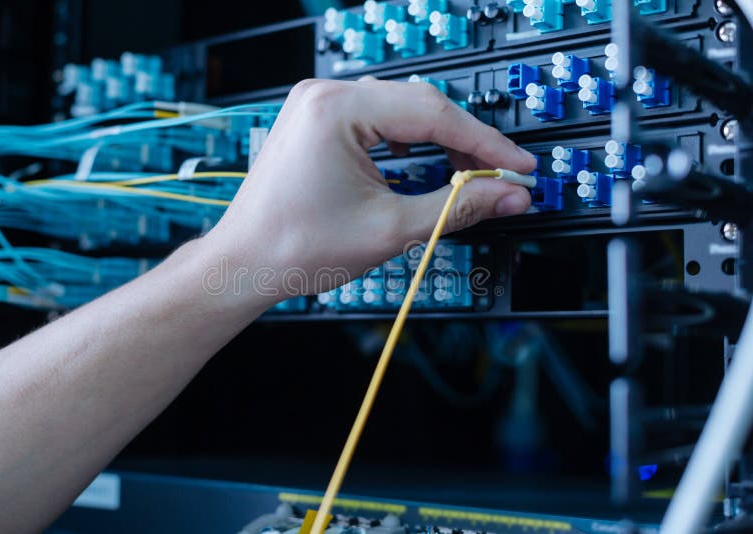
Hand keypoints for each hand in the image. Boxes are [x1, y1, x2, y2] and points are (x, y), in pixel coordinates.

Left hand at [202, 78, 536, 297]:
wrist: (245, 263)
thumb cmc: (295, 247)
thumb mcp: (390, 228)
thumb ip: (456, 206)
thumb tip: (508, 195)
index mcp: (336, 109)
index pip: (433, 112)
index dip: (485, 143)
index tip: (518, 166)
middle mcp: (324, 95)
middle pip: (419, 105)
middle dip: (465, 142)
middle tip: (502, 175)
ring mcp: (317, 105)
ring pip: (401, 110)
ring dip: (439, 139)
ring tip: (472, 172)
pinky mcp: (317, 121)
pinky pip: (378, 119)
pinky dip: (409, 140)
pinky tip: (429, 161)